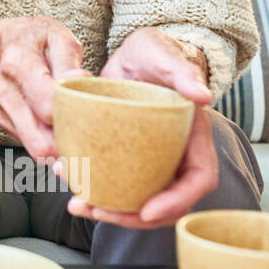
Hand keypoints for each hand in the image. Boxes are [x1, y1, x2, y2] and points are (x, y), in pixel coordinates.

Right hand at [0, 16, 89, 161]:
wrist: (10, 44)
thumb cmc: (41, 42)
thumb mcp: (59, 39)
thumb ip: (69, 62)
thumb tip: (79, 82)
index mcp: (18, 64)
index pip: (47, 106)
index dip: (75, 114)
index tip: (91, 109)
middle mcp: (5, 90)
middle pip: (41, 140)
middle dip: (70, 142)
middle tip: (91, 132)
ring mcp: (2, 109)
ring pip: (37, 149)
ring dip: (61, 146)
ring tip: (78, 129)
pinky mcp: (4, 122)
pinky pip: (33, 145)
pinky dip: (50, 140)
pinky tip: (59, 124)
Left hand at [63, 27, 217, 227]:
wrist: (130, 54)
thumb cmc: (155, 52)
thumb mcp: (164, 55)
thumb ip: (183, 71)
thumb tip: (203, 96)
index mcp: (194, 138)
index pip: (197, 181)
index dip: (176, 202)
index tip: (147, 212)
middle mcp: (174, 155)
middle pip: (164, 201)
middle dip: (132, 216)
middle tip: (96, 212)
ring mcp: (149, 159)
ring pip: (135, 197)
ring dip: (107, 208)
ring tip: (76, 204)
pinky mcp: (123, 155)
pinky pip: (112, 179)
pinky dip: (91, 185)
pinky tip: (65, 177)